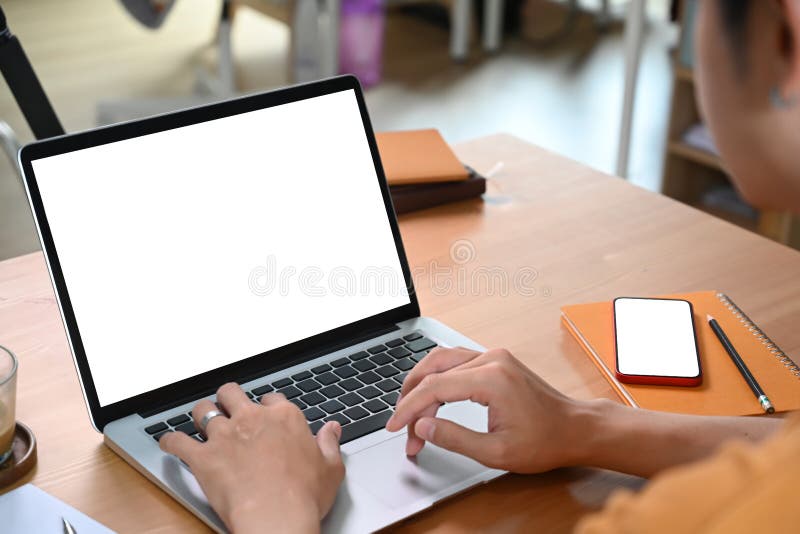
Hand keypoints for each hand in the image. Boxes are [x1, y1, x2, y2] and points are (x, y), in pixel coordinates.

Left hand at [160, 383, 344, 533]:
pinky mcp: (203, 457)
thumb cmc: (304, 496)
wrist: (277, 517)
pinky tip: (169, 443)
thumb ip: (329, 444)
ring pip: (203, 410)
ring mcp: (225, 436)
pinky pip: (178, 441)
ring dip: (200, 413)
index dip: (267, 406)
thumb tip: (332, 429)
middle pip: (232, 393)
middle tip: (228, 408)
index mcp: (284, 417)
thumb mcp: (330, 468)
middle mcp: (252, 419)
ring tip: (199, 419)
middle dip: (228, 398)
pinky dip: (171, 441)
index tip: (266, 415)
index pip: (272, 399)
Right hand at [385, 347, 586, 473]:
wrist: (575, 428)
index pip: (434, 387)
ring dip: (422, 385)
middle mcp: (491, 359)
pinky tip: (429, 397)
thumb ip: (454, 438)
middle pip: (433, 368)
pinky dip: (438, 378)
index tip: (395, 427)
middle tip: (401, 426)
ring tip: (409, 412)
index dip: (409, 408)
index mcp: (492, 379)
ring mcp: (494, 356)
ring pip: (442, 360)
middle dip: (411, 397)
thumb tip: (422, 427)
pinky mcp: (495, 360)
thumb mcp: (496, 452)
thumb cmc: (544, 441)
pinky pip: (456, 362)